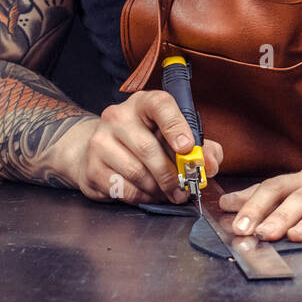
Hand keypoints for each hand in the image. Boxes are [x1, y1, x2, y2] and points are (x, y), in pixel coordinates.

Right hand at [62, 90, 222, 204]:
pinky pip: (122, 188)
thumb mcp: (174, 136)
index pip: (160, 105)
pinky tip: (148, 195)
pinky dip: (141, 197)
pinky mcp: (91, 167)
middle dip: (171, 174)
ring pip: (136, 172)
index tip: (187, 147)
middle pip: (148, 148)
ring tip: (167, 193)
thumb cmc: (145, 141)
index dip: (176, 126)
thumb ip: (200, 147)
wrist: (96, 151)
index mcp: (143, 103)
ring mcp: (100, 141)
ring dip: (157, 189)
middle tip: (184, 189)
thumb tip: (210, 164)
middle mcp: (118, 117)